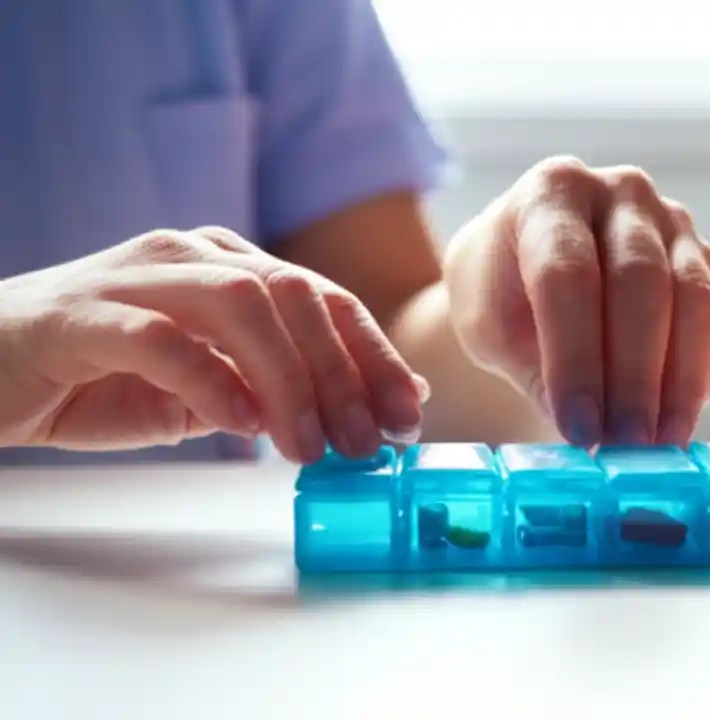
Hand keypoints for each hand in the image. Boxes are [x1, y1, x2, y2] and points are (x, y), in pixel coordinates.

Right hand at [0, 229, 427, 461]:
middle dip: (344, 372)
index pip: (323, 298)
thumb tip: (369, 409)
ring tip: (307, 446)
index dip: (373, 356)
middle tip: (366, 443)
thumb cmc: (95, 378)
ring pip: (240, 304)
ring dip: (289, 379)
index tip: (406, 416)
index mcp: (226, 263)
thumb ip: (274, 389)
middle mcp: (188, 255)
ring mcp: (134, 278)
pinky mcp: (81, 315)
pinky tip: (241, 426)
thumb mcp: (205, 389)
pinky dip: (211, 381)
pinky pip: (160, 339)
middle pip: (295, 295)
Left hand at [444, 156, 709, 446]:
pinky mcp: (708, 259)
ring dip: (678, 382)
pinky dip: (706, 373)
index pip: (567, 275)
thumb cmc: (503, 295)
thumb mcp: (494, 329)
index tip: (579, 428)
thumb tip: (592, 437)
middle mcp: (620, 192)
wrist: (530, 264)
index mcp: (551, 193)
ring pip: (693, 299)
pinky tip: (682, 419)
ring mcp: (674, 221)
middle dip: (633, 376)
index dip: (575, 358)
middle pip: (639, 283)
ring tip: (660, 444)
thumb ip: (538, 373)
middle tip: (626, 445)